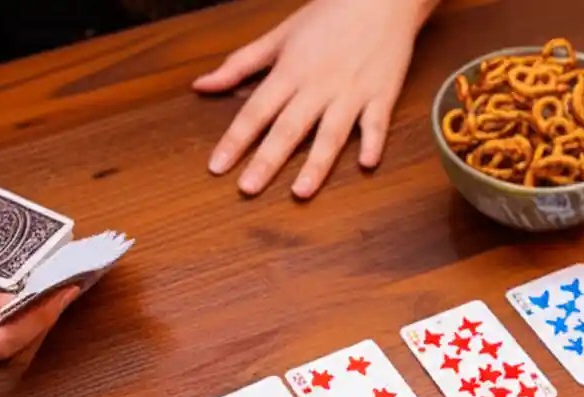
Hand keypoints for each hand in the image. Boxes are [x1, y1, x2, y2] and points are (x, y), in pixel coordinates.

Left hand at [193, 0, 434, 197]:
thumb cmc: (329, 15)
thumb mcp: (279, 35)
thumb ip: (240, 64)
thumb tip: (201, 84)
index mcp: (290, 71)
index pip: (255, 111)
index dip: (235, 140)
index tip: (217, 167)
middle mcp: (318, 84)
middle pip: (288, 128)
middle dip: (267, 160)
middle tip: (248, 189)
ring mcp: (351, 91)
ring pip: (331, 133)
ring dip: (316, 163)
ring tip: (300, 192)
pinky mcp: (382, 94)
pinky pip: (377, 123)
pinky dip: (373, 142)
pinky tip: (366, 164)